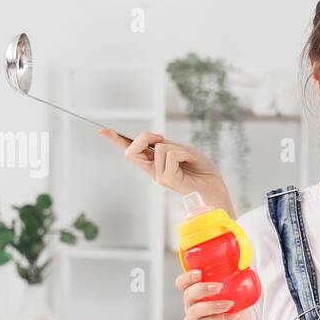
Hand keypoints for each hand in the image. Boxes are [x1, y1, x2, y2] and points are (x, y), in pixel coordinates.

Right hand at [100, 129, 234, 213]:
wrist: (216, 189)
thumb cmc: (203, 171)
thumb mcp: (184, 151)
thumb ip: (167, 146)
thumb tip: (155, 140)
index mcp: (155, 163)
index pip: (132, 151)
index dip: (116, 140)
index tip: (102, 130)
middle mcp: (153, 172)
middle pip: (132, 150)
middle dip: (145, 137)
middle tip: (162, 138)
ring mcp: (159, 177)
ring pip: (159, 149)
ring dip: (178, 148)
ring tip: (189, 158)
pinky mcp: (168, 180)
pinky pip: (171, 155)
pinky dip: (183, 153)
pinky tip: (191, 162)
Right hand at [178, 268, 249, 319]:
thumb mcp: (240, 300)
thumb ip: (239, 285)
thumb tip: (247, 266)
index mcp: (198, 296)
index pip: (184, 283)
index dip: (187, 277)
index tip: (199, 272)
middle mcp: (192, 308)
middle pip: (187, 293)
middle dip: (201, 287)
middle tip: (218, 287)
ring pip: (195, 309)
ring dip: (212, 304)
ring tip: (230, 304)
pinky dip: (219, 318)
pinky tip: (233, 316)